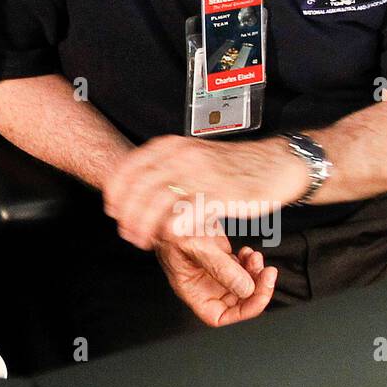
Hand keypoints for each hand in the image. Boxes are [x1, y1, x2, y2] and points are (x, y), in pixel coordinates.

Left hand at [103, 135, 303, 250]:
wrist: (275, 165)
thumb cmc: (233, 166)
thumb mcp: (194, 156)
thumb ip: (167, 169)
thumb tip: (137, 189)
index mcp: (173, 146)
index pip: (132, 166)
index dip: (117, 191)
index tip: (112, 209)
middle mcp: (183, 157)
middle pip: (141, 187)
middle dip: (128, 214)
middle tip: (124, 231)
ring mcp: (201, 175)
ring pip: (159, 203)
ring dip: (145, 226)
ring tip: (141, 240)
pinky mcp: (220, 195)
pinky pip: (187, 214)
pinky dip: (174, 228)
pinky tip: (170, 237)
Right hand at [156, 236, 277, 326]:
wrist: (171, 203)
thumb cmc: (170, 224)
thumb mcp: (195, 246)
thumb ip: (221, 268)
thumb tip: (247, 289)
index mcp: (191, 290)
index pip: (218, 317)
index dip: (241, 312)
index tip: (255, 296)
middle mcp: (203, 284)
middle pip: (236, 301)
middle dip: (255, 288)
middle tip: (265, 273)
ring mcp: (213, 269)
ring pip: (243, 284)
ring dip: (255, 274)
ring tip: (255, 258)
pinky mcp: (220, 255)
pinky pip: (242, 268)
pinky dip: (250, 262)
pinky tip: (247, 252)